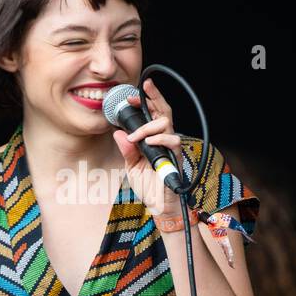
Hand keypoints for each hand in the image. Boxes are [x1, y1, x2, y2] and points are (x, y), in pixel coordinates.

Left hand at [111, 78, 183, 217]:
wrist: (160, 206)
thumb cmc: (149, 186)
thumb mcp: (132, 167)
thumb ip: (127, 151)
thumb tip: (119, 134)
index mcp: (153, 139)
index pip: (152, 114)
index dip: (144, 102)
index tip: (130, 97)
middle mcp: (164, 140)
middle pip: (164, 111)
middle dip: (154, 97)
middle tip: (143, 89)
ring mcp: (171, 147)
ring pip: (166, 123)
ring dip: (149, 126)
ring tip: (137, 136)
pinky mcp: (176, 157)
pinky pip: (172, 141)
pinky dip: (159, 138)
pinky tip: (149, 142)